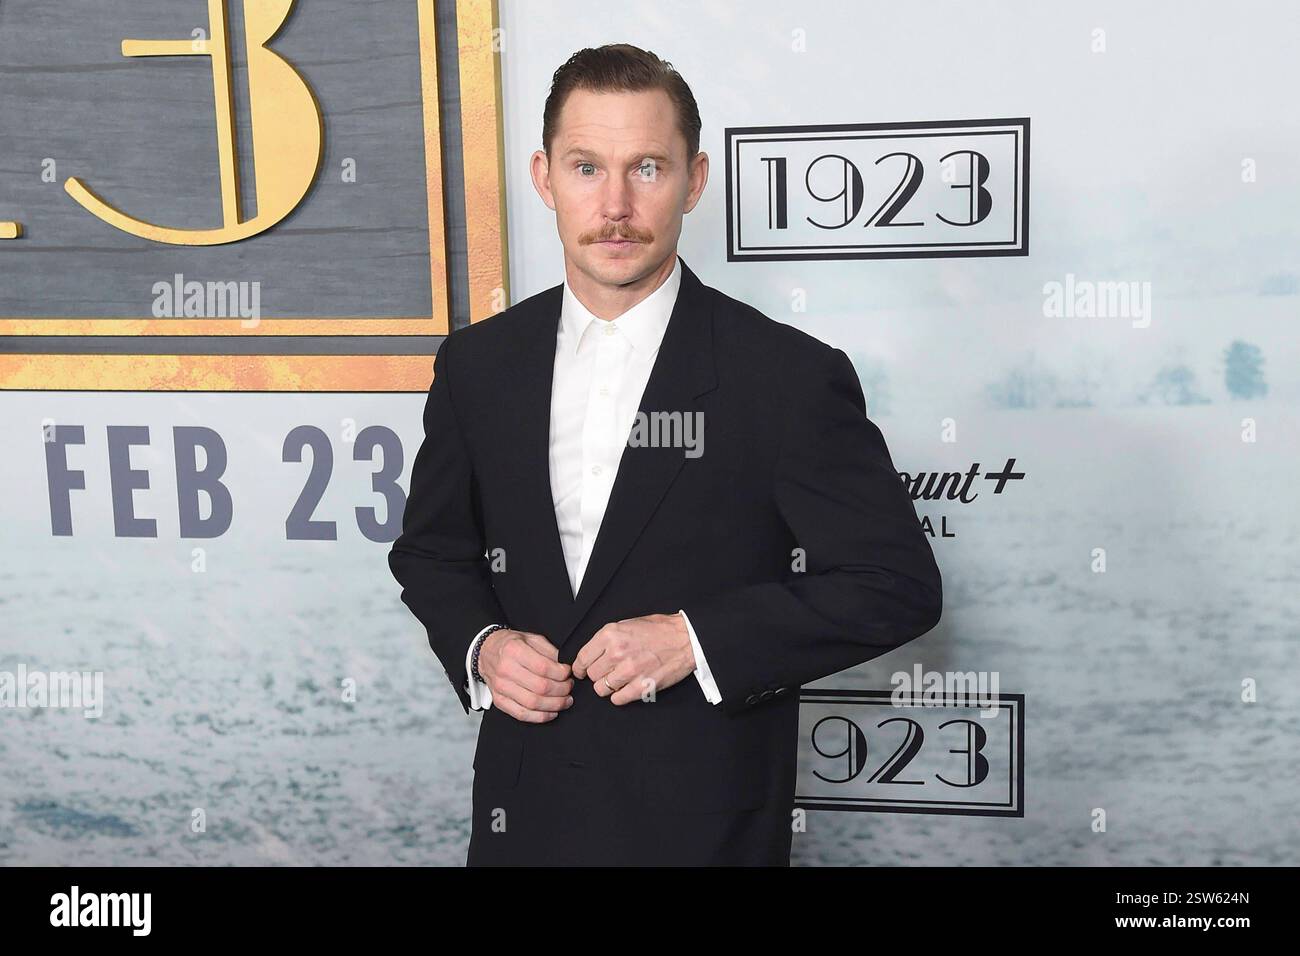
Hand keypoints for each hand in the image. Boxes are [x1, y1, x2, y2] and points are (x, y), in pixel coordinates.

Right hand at [478, 629, 573, 722]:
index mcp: (514, 651)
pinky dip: (540, 717)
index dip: (562, 673)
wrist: (486, 652)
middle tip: (569, 687)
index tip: (568, 673)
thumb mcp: (531, 638)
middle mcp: (505, 670)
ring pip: (533, 703)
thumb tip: (566, 666)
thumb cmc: (511, 645)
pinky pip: (522, 715)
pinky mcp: (499, 701)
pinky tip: (552, 712)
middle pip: (541, 688)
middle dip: (562, 690)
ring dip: (555, 705)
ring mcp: (501, 688)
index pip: (544, 667)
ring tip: (566, 700)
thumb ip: (550, 651)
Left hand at [572, 613, 695, 704]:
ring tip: (618, 680)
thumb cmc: (659, 630)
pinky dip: (619, 696)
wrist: (686, 639)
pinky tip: (626, 688)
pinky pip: (618, 699)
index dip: (580, 667)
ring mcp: (629, 671)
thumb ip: (608, 638)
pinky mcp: (641, 686)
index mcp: (610, 634)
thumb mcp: (627, 623)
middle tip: (607, 672)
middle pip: (592, 675)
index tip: (582, 671)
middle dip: (597, 675)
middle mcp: (617, 652)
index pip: (582, 658)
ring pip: (601, 689)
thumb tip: (592, 653)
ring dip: (608, 686)